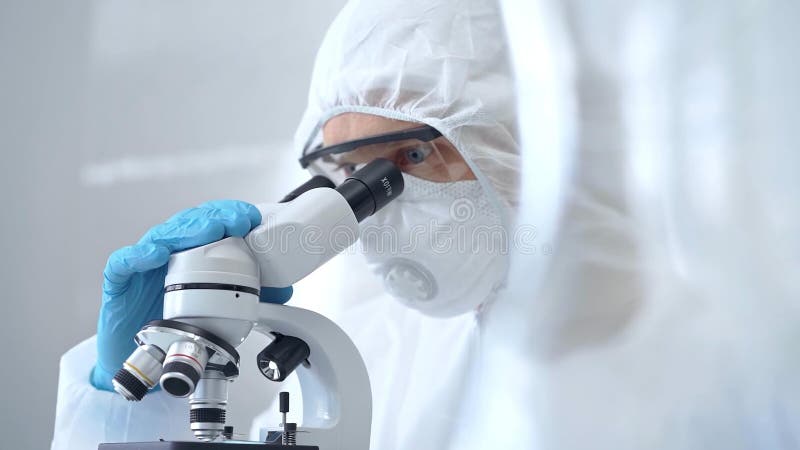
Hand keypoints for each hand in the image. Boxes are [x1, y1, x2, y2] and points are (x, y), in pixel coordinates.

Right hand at [91, 200, 292, 390]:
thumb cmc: (173, 319)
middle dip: (217, 218)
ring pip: (163, 236)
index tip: (252, 217)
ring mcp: (143, 264)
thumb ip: (250, 294)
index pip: (212, 222)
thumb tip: (283, 288)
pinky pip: (124, 263)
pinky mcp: (120, 281)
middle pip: (191, 224)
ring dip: (188, 230)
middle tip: (237, 221)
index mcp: (191, 251)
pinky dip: (139, 255)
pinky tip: (155, 253)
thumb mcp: (216, 306)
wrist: (137, 352)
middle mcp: (168, 251)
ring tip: (209, 230)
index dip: (231, 215)